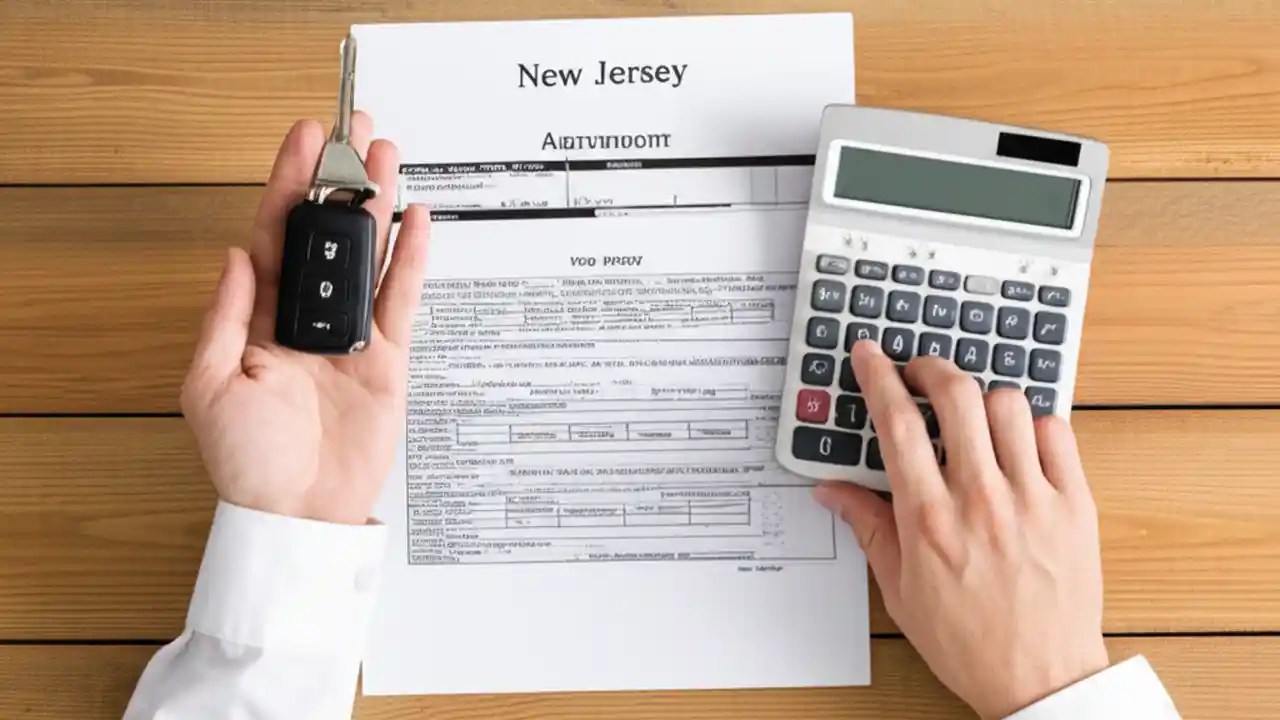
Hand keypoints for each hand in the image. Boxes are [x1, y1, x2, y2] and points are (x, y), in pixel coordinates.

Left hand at [181, 114, 429, 524]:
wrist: (300, 511)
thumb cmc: (249, 462)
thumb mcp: (211, 387)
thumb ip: (227, 317)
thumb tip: (237, 255)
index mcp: (259, 319)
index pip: (275, 235)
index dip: (288, 183)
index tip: (303, 140)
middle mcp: (306, 318)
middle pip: (327, 233)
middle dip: (341, 179)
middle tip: (355, 132)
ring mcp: (351, 335)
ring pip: (368, 256)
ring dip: (377, 206)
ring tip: (387, 159)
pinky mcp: (389, 356)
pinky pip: (402, 298)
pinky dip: (411, 260)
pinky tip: (415, 222)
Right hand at [814, 341, 1107, 718]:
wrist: (1040, 678)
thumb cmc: (969, 641)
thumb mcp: (900, 588)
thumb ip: (867, 527)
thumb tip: (831, 491)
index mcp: (929, 519)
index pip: (897, 424)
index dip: (879, 377)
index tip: (870, 354)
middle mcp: (981, 499)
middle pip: (955, 395)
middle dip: (931, 368)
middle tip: (921, 374)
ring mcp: (1033, 499)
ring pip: (1009, 405)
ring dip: (984, 398)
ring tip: (974, 415)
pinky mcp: (1075, 505)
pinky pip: (1059, 433)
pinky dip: (1036, 425)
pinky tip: (1021, 444)